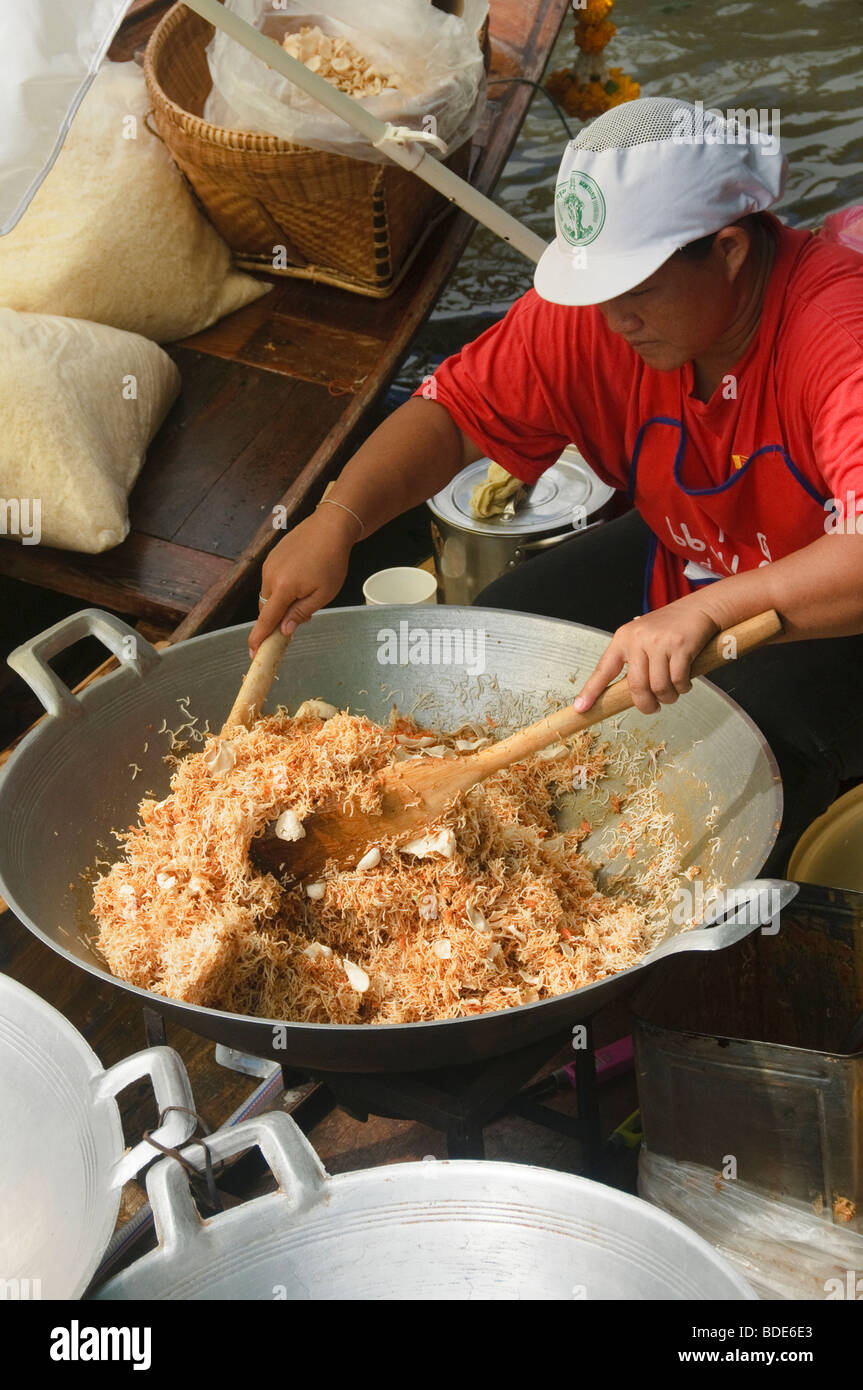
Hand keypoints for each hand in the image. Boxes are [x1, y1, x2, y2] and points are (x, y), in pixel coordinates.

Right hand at [248, 509, 354, 653]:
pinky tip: (300, 582)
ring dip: (280, 603)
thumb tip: (283, 630)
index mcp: (282, 588)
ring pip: (268, 595)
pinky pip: (271, 581)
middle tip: (297, 621)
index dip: (258, 638)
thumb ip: (300, 613)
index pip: (266, 620)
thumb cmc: (331, 561)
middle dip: (277, 619)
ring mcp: (269, 565)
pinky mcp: (271, 557)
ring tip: (305, 596)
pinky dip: (281, 589)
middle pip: (266, 609)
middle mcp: (270, 577)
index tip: (253, 653)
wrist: (329, 528)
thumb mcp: (323, 594)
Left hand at [574, 604, 720, 714]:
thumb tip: (631, 694)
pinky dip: (683, 688)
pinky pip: (678, 680)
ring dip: (668, 697)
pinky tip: (685, 683)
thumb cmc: (671, 628)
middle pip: (636, 686)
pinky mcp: (680, 646)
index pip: (603, 669)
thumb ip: (634, 661)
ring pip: (658, 687)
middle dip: (646, 705)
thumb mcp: (644, 637)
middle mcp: (637, 639)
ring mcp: (659, 642)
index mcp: (623, 638)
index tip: (580, 708)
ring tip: (673, 693)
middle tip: (653, 708)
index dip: (591, 691)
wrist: (701, 607)